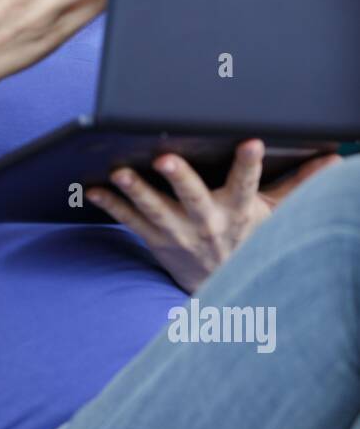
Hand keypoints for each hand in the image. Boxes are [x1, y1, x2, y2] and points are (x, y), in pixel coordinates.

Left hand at [85, 139, 341, 292]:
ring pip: (154, 210)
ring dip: (135, 190)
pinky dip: (111, 205)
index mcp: (238, 210)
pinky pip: (129, 222)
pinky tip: (93, 188)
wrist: (223, 287)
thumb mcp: (275, 213)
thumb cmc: (248, 238)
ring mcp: (177, 233)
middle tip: (166, 157)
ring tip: (118, 171)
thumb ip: (298, 183)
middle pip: (193, 198)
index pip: (247, 183)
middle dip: (179, 178)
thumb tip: (335, 157)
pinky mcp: (154, 240)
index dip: (249, 164)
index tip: (252, 141)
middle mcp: (207, 223)